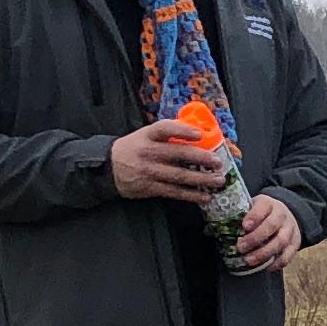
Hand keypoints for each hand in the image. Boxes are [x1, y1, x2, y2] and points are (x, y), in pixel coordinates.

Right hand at [110, 120, 225, 205]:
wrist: (108, 168)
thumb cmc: (133, 148)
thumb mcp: (144, 135)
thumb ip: (167, 133)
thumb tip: (196, 130)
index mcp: (148, 135)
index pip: (165, 129)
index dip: (182, 131)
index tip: (199, 134)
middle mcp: (148, 152)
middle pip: (178, 154)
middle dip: (201, 158)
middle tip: (218, 162)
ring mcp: (149, 171)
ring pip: (179, 176)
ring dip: (202, 179)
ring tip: (218, 180)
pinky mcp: (150, 187)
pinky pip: (174, 192)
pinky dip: (191, 195)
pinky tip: (205, 196)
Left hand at [230, 194, 304, 274]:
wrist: (287, 214)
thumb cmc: (263, 213)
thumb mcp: (252, 207)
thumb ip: (240, 214)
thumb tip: (215, 228)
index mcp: (269, 204)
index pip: (263, 207)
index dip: (254, 217)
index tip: (244, 226)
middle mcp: (282, 215)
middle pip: (272, 226)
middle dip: (255, 238)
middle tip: (240, 247)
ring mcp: (291, 229)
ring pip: (280, 242)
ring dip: (264, 253)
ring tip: (249, 261)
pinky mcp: (295, 243)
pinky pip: (288, 254)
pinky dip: (277, 263)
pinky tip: (266, 268)